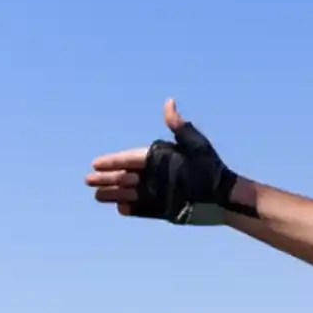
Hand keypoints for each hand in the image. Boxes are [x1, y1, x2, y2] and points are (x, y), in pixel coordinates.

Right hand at [84, 98, 245, 222]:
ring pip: (130, 193)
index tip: (96, 162)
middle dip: (107, 178)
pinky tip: (118, 208)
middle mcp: (157, 175)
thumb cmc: (212, 169)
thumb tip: (169, 102)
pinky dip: (131, 209)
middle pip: (125, 176)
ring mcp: (159, 193)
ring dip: (113, 193)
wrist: (224, 196)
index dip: (114, 161)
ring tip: (96, 195)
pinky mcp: (164, 210)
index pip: (131, 158)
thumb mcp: (195, 146)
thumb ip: (179, 127)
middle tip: (88, 180)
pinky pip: (142, 210)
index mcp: (160, 158)